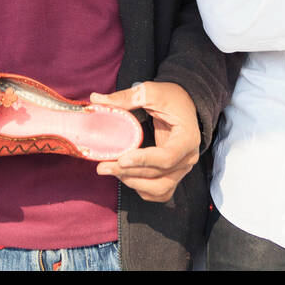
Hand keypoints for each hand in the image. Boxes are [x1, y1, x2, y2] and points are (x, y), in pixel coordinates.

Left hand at [90, 81, 199, 202]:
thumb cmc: (170, 97)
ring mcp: (182, 169)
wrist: (184, 104)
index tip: (121, 158)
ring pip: (158, 189)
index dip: (144, 160)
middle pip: (159, 176)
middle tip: (103, 166)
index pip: (167, 157)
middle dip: (129, 173)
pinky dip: (141, 188)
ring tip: (112, 170)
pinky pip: (159, 192)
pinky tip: (125, 175)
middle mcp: (188, 158)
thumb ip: (125, 98)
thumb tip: (96, 99)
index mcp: (187, 138)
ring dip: (133, 182)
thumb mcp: (150, 92)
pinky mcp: (174, 175)